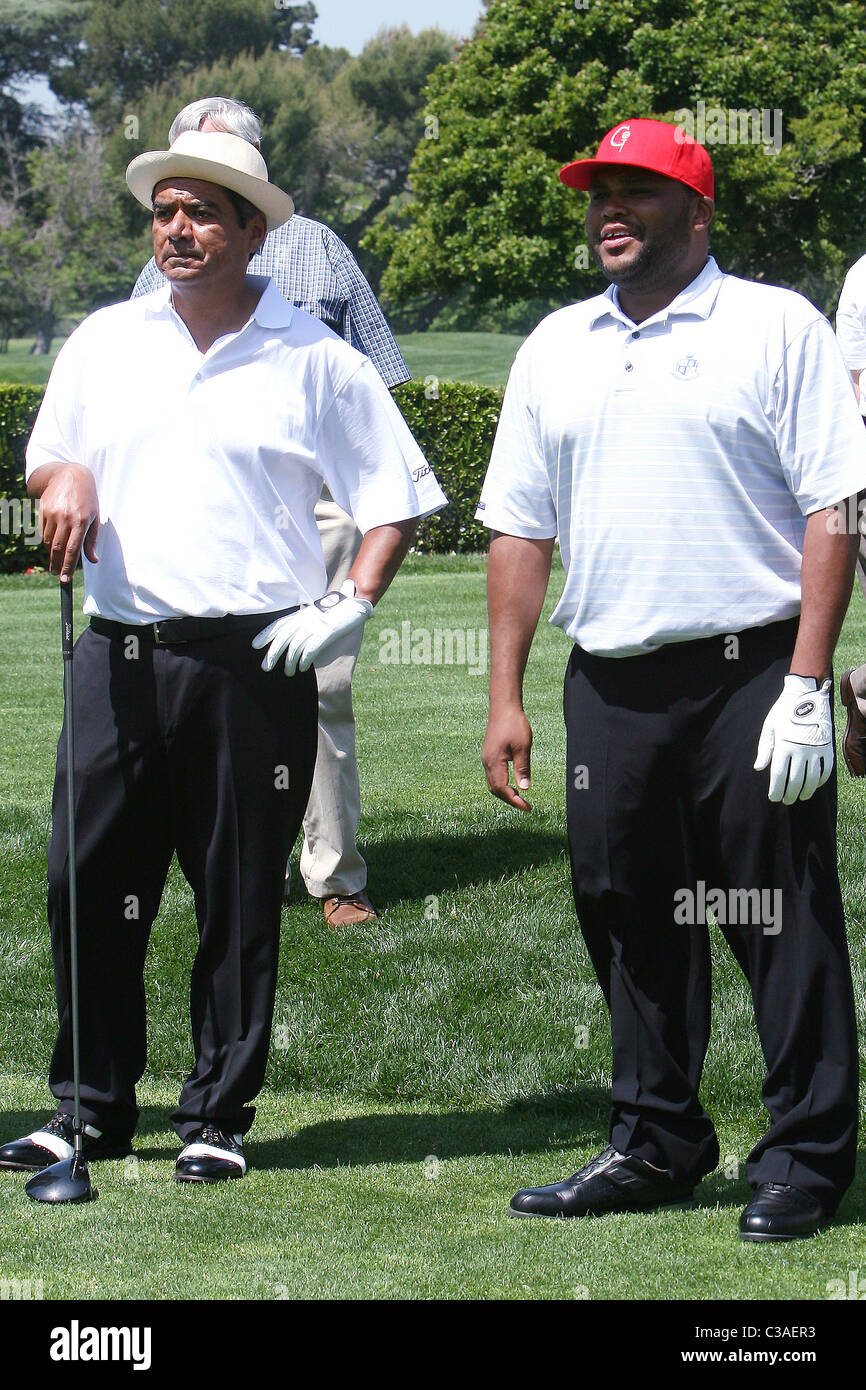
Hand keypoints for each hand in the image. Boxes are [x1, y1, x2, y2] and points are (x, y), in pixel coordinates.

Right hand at [38, 464, 98, 579]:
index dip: (68, 566)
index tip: (65, 579)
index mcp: (82, 521)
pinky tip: (51, 547)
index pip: (73, 550)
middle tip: (58, 575)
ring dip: (51, 555)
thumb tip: (93, 560)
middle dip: (57, 565)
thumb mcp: (95, 517)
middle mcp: (66, 518)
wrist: (70, 475)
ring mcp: (53, 514)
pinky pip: (43, 532)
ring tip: (55, 563)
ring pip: (48, 542)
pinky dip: (47, 542)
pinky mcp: (43, 510)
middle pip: (58, 549)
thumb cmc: (87, 499)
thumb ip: (91, 540)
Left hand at [252, 580, 372, 675]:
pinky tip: (302, 669)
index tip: (255, 645)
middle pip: (283, 638)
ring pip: (295, 646)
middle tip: (266, 668)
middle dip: (273, 654)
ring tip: (288, 673)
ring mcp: (315, 626)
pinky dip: (304, 660)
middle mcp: (305, 619)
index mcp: (302, 614)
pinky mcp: (326, 633)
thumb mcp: (317, 612)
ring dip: (289, 662)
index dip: (265, 634)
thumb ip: (306, 619)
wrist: (356, 604)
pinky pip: (311, 649)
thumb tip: (294, 628)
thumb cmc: (337, 609)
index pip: (279, 624)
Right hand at [482, 703, 532, 810]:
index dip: (514, 800)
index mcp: (494, 761)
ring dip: (505, 793)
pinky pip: (493, 776)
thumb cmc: (514, 724)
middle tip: (525, 805)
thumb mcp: (523, 747)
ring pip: (492, 783)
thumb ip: (523, 768)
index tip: (527, 807)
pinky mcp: (489, 755)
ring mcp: (486, 758)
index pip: (502, 789)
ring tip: (520, 798)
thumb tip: (524, 788)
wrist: (503, 706)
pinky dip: (502, 784)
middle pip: (495, 789)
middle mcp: (486, 762)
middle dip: (509, 799)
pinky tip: (512, 784)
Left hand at [754, 674, 833, 803]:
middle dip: (790, 794)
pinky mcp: (827, 747)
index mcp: (783, 745)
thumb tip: (758, 768)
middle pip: (795, 781)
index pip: (778, 776)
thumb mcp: (769, 727)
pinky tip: (814, 785)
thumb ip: (765, 749)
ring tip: (801, 797)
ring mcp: (815, 749)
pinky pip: (826, 770)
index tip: (774, 798)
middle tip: (786, 800)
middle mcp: (800, 750)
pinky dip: (820, 780)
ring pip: (811, 779)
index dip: (776, 790)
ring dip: (806, 791)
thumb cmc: (783, 712)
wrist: (806, 695)